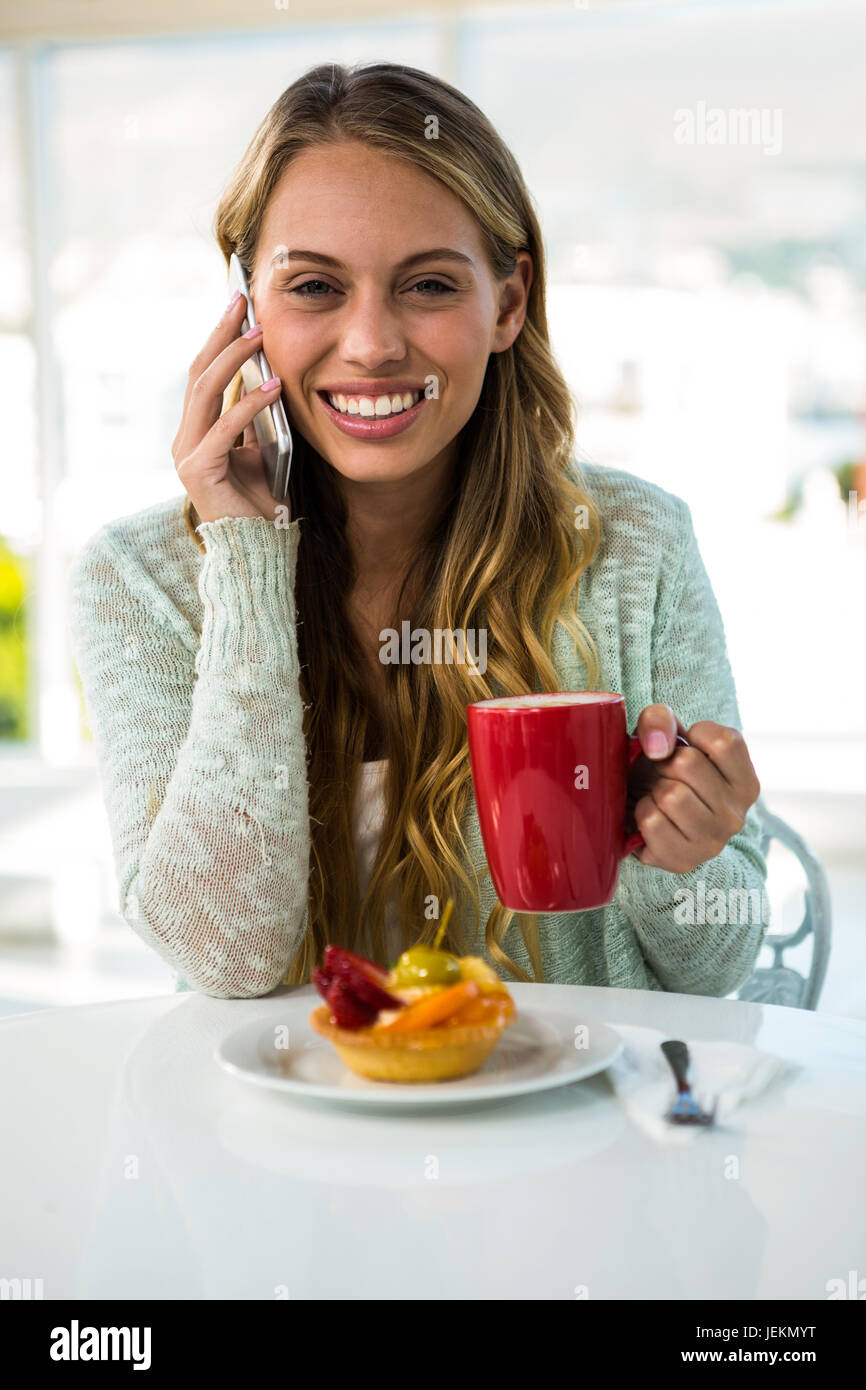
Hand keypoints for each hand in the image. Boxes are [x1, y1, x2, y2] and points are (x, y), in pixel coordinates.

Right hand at [171, 292, 288, 524]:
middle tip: (242, 301)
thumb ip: (255, 418)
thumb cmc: (262, 502)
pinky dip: (249, 405)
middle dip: (221, 334)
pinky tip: (273, 387)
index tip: (238, 304)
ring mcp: (187, 455)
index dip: (218, 337)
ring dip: (234, 359)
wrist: (258, 548)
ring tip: (259, 335)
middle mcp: (185, 440)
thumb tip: (267, 376)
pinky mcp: (199, 472)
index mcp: (196, 432)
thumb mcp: (261, 449)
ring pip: (205, 393)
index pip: (203, 374)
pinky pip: (224, 429)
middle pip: (199, 374)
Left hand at [626, 704, 760, 871]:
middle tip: (665, 776)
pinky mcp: (684, 860)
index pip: (723, 741)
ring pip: (671, 794)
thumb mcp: (666, 734)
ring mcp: (713, 841)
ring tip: (659, 797)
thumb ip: (661, 719)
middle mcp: (737, 815)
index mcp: (746, 781)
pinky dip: (641, 813)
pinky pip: (651, 821)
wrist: (642, 815)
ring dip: (653, 790)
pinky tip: (651, 818)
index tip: (686, 749)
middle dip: (665, 763)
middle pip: (688, 763)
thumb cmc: (662, 770)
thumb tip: (658, 746)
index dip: (692, 736)